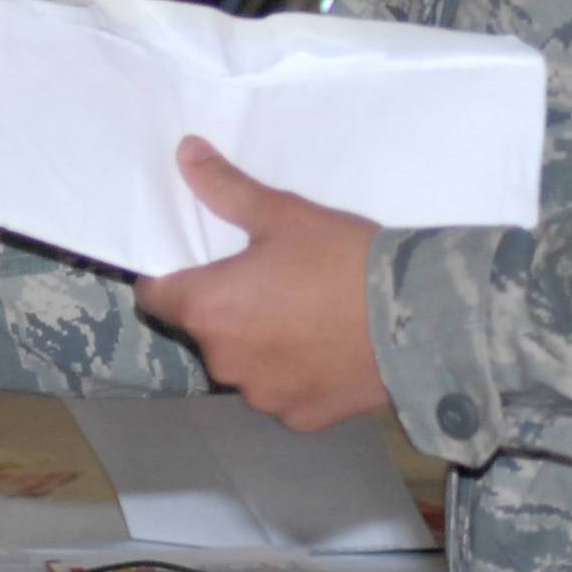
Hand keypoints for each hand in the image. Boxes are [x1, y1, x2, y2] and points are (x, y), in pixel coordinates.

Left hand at [133, 140, 386, 430]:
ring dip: (259, 346)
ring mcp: (261, 396)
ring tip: (304, 317)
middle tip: (269, 283)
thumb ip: (226, 189)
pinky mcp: (299, 418)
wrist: (416, 319)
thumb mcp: (282, 214)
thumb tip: (186, 153)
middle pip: (204, 331)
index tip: (198, 265)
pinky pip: (283, 393)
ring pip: (244, 366)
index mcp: (206, 309)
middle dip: (226, 309)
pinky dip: (295, 375)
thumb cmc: (340, 260)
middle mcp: (222, 361)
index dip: (169, 278)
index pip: (155, 296)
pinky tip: (327, 350)